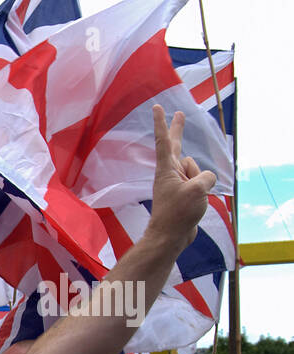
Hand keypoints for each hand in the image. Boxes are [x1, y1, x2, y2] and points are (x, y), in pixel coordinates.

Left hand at [145, 105, 216, 253]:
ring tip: (191, 199)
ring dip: (200, 181)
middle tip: (180, 114)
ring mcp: (176, 183)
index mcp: (166, 169)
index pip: (164, 141)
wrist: (170, 237)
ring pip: (196, 170)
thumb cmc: (178, 213)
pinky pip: (199, 182)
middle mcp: (169, 173)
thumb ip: (205, 176)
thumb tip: (206, 179)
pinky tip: (197, 203)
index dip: (162, 123)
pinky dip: (202, 189)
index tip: (157, 107)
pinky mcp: (183, 193)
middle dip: (179, 130)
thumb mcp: (198, 189)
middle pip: (177, 147)